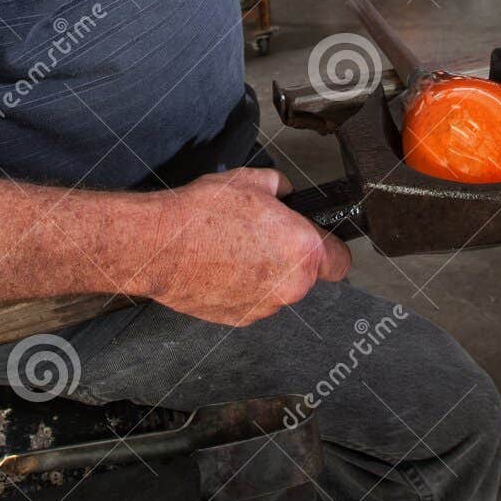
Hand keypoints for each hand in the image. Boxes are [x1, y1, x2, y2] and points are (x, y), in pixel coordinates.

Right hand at [144, 167, 350, 326]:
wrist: (160, 246)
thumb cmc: (204, 214)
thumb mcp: (253, 181)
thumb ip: (282, 188)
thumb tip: (287, 194)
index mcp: (303, 251)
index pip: (341, 262)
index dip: (330, 249)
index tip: (317, 242)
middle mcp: (290, 286)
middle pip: (307, 276)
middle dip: (291, 258)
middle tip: (263, 236)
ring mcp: (264, 307)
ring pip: (278, 290)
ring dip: (266, 274)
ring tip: (235, 249)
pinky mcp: (239, 319)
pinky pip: (254, 301)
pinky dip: (244, 288)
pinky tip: (222, 266)